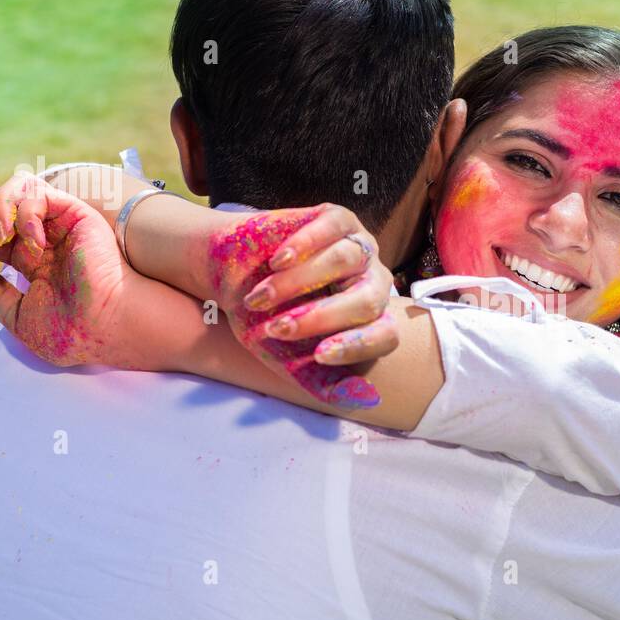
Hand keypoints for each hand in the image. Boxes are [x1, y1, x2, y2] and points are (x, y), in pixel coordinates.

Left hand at [0, 175, 147, 367]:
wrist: (106, 328)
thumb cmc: (73, 332)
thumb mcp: (19, 318)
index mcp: (32, 264)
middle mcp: (43, 241)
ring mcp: (58, 226)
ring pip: (11, 191)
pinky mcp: (74, 215)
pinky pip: (36, 193)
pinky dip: (24, 212)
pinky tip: (32, 243)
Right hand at [203, 207, 389, 409]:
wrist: (234, 274)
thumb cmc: (265, 319)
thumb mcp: (287, 356)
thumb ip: (321, 380)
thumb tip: (365, 400)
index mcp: (370, 321)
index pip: (385, 334)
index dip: (356, 346)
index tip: (317, 355)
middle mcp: (373, 283)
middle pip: (367, 300)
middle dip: (320, 318)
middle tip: (278, 328)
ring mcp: (360, 248)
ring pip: (344, 262)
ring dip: (298, 283)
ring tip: (261, 297)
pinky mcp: (339, 219)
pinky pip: (334, 228)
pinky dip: (305, 244)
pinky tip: (279, 260)